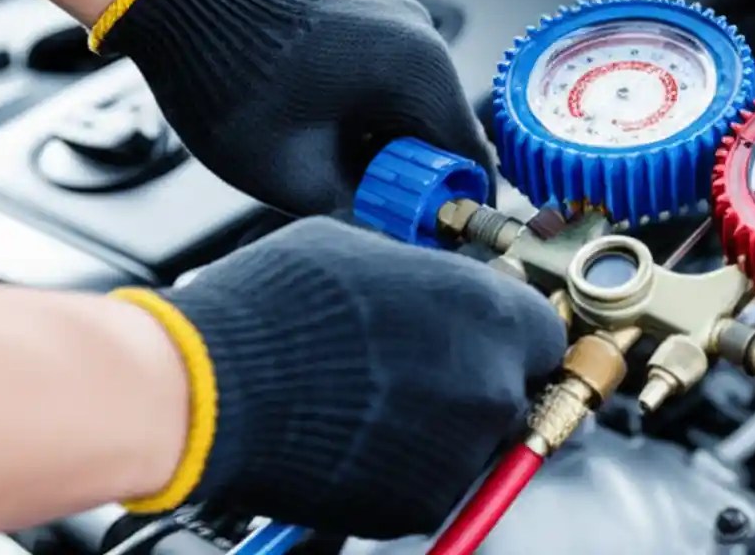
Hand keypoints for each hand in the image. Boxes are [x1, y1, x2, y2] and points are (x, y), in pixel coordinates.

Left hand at [102, 0, 491, 215]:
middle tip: (369, 212)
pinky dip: (374, 118)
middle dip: (415, 180)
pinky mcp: (373, 19)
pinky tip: (330, 136)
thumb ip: (358, 215)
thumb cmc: (224, 80)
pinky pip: (395, 84)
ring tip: (336, 172)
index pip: (470, 160)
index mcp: (420, 74)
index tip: (425, 238)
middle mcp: (423, 38)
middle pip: (445, 134)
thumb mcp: (293, 178)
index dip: (452, 210)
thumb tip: (391, 243)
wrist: (175, 1)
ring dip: (390, 149)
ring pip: (418, 110)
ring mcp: (398, 22)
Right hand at [150, 217, 564, 537]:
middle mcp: (491, 384)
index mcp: (489, 312)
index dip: (516, 336)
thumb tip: (436, 287)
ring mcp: (461, 451)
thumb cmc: (275, 309)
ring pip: (477, 439)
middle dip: (478, 381)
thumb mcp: (365, 251)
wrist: (209, 389)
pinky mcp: (423, 503)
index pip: (545, 333)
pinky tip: (357, 434)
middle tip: (424, 373)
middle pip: (515, 389)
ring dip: (444, 424)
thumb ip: (425, 277)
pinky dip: (408, 465)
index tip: (497, 341)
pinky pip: (436, 480)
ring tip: (374, 402)